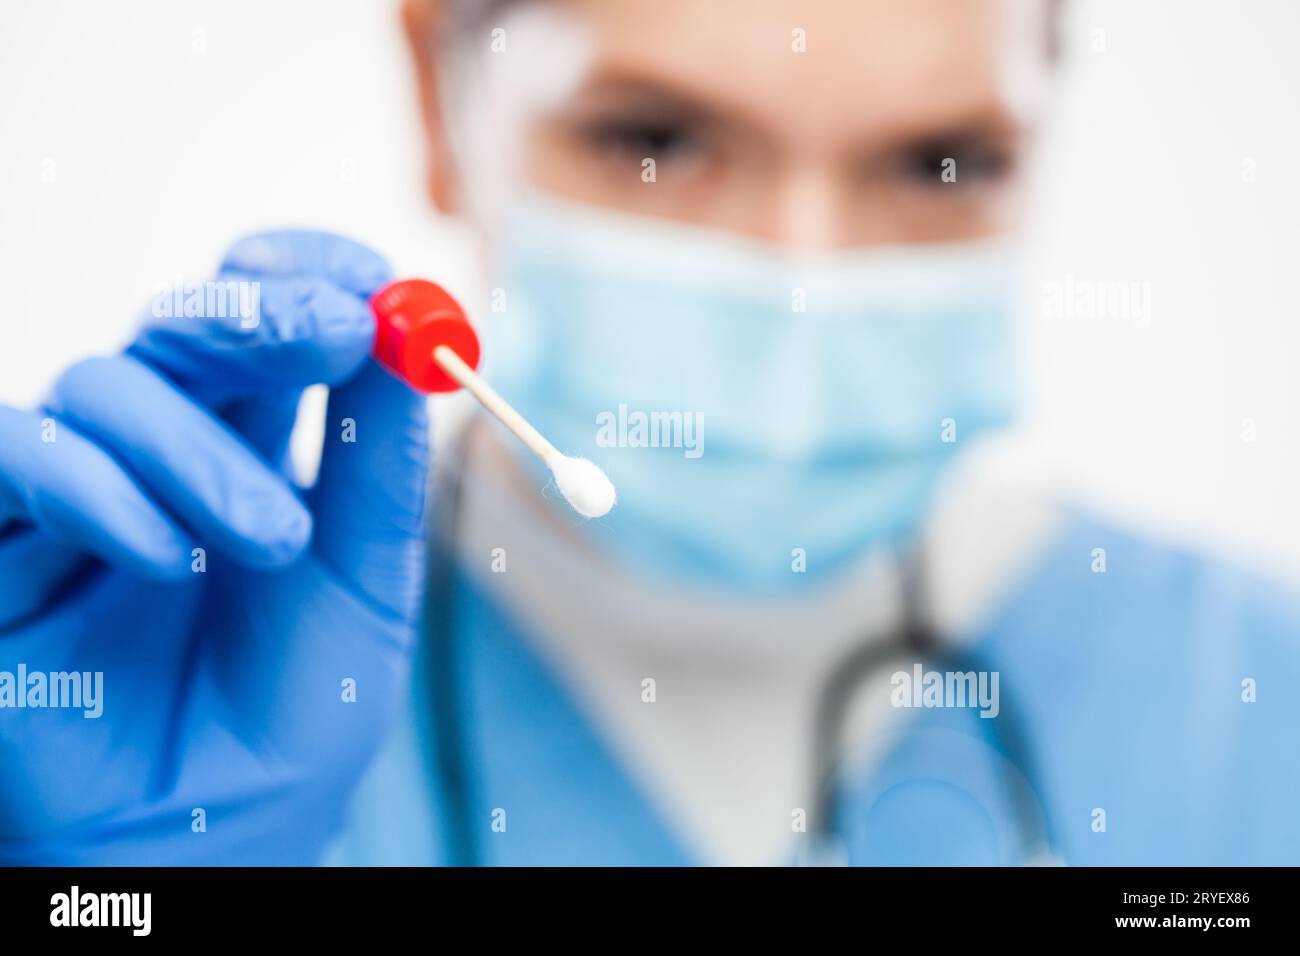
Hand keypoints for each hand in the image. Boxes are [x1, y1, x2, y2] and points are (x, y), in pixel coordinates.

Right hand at [0, 231, 428, 862]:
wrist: (207, 839)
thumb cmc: (294, 719)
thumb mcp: (366, 589)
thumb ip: (378, 473)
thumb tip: (411, 346)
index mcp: (253, 448)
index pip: (263, 321)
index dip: (308, 276)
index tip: (369, 274)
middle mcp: (159, 452)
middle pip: (184, 327)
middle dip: (258, 316)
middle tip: (330, 327)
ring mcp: (74, 490)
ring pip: (104, 385)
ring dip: (199, 447)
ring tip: (272, 541)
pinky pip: (18, 455)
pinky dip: (98, 490)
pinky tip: (168, 558)